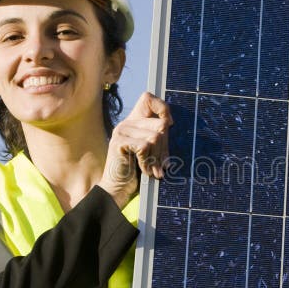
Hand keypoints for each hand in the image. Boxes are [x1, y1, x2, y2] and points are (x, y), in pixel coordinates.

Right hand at [98, 92, 172, 207]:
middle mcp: (127, 122)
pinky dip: (148, 162)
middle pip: (161, 124)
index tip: (169, 126)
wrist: (118, 189)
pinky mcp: (119, 142)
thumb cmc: (137, 171)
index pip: (148, 98)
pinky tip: (144, 170)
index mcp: (135, 121)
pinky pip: (145, 146)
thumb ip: (159, 135)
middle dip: (165, 147)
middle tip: (162, 164)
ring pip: (155, 136)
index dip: (163, 108)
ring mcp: (121, 131)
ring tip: (153, 169)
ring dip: (157, 157)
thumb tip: (171, 123)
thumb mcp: (152, 150)